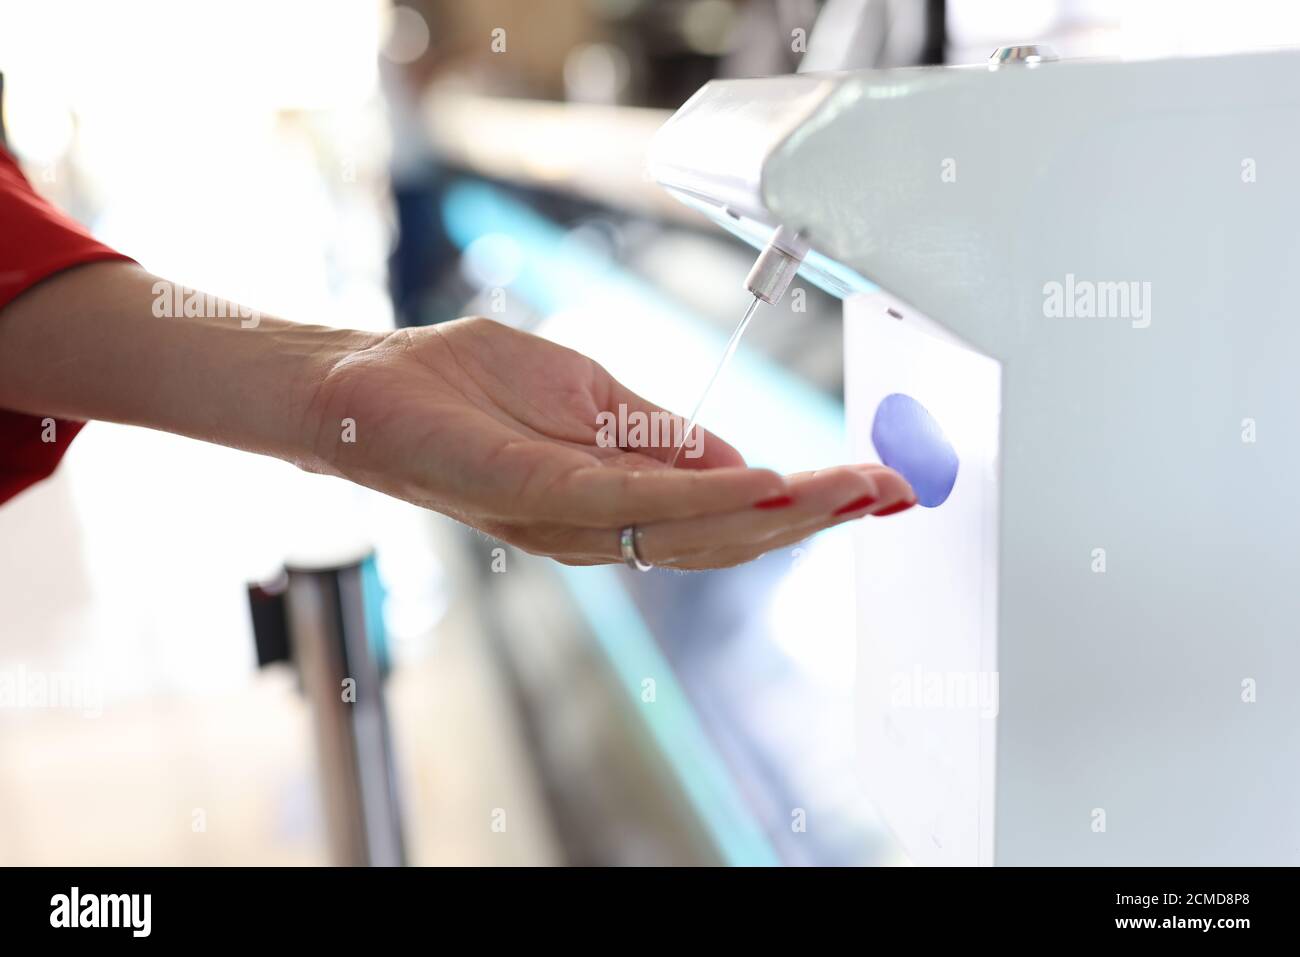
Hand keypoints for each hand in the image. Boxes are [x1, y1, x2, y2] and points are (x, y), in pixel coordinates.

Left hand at [308, 316, 915, 567]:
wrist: (364, 386)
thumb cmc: (461, 387)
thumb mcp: (586, 396)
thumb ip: (659, 433)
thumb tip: (741, 458)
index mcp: (617, 496)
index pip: (726, 511)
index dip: (802, 503)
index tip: (874, 486)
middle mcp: (601, 523)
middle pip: (727, 533)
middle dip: (815, 515)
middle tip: (890, 496)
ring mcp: (571, 516)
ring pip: (696, 527)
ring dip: (781, 510)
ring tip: (852, 491)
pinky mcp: (538, 492)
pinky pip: (635, 500)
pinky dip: (705, 493)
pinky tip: (762, 481)